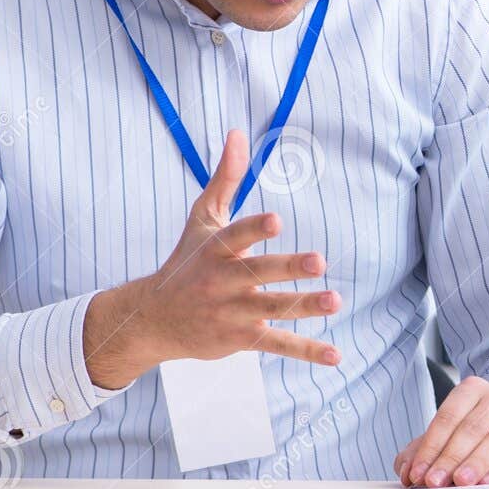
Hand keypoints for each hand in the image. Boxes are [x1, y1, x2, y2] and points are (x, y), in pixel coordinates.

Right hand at [82, 129, 341, 387]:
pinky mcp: (240, 339)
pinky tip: (335, 355)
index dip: (255, 229)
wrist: (153, 320)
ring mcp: (232, 312)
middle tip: (319, 260)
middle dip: (289, 268)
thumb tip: (238, 132)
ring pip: (272, 309)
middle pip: (259, 273)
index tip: (278, 221)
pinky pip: (276, 343)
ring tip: (335, 301)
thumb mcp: (201, 219)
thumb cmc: (185, 262)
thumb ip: (225, 178)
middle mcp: (222, 281)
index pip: (236, 236)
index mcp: (215, 249)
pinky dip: (305, 350)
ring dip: (304, 306)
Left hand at [393, 376, 488, 486]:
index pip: (447, 417)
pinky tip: (486, 482)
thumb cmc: (468, 425)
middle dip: (450, 458)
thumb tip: (407, 470)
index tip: (419, 472)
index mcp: (471, 388)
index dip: (431, 447)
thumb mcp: (442, 431)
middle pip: (470, 429)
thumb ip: (419, 449)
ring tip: (459, 482)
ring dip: (473, 465)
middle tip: (434, 481)